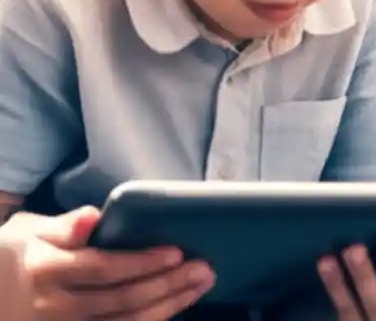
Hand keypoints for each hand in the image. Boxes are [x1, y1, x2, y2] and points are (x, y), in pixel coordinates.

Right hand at [0, 206, 214, 320]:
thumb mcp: (28, 233)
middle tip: (203, 270)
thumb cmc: (16, 256)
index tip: (176, 253)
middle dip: (168, 285)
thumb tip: (92, 218)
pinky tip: (173, 309)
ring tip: (199, 287)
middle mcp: (56, 306)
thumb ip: (63, 226)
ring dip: (169, 306)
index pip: (104, 269)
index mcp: (48, 270)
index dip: (142, 263)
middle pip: (123, 299)